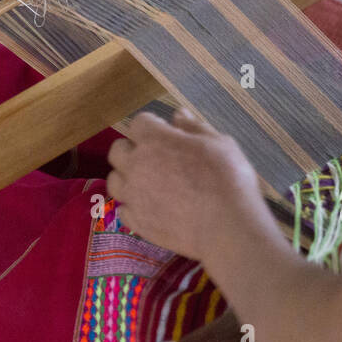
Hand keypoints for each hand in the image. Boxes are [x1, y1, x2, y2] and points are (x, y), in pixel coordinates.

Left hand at [106, 109, 270, 260]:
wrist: (227, 227)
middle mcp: (136, 165)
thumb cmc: (228, 179)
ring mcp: (134, 196)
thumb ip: (194, 127)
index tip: (167, 133)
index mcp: (155, 140)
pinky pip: (124, 210)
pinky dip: (134, 207)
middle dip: (132, 149)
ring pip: (114, 180)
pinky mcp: (137, 222)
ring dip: (127, 177)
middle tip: (154, 158)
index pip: (139, 123)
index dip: (153, 126)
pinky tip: (151, 207)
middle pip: (117, 150)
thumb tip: (177, 114)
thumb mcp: (220, 143)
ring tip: (147, 183)